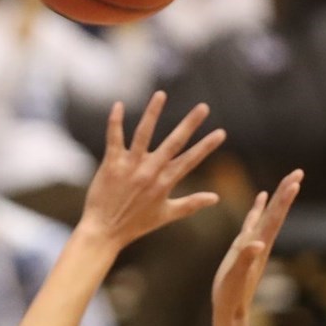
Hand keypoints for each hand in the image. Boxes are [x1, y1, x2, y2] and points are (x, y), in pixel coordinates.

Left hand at [81, 94, 224, 249]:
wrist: (104, 231)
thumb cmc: (135, 225)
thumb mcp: (167, 215)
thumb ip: (191, 203)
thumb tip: (216, 197)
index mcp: (165, 183)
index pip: (190, 161)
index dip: (206, 147)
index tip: (220, 132)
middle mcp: (149, 172)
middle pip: (173, 143)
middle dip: (189, 124)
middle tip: (204, 107)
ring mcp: (130, 166)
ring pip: (143, 134)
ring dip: (153, 113)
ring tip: (161, 94)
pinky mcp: (111, 164)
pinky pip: (114, 138)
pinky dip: (115, 121)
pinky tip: (118, 105)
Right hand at [212, 170, 302, 324]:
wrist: (231, 312)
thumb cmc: (231, 296)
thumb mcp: (235, 279)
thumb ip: (245, 261)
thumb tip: (257, 244)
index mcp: (258, 247)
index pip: (274, 219)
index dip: (283, 200)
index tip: (294, 181)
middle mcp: (260, 243)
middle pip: (276, 212)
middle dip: (286, 192)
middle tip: (298, 171)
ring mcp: (253, 244)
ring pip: (268, 215)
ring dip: (277, 198)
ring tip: (287, 180)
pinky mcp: (243, 247)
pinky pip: (253, 221)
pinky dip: (258, 208)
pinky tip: (260, 198)